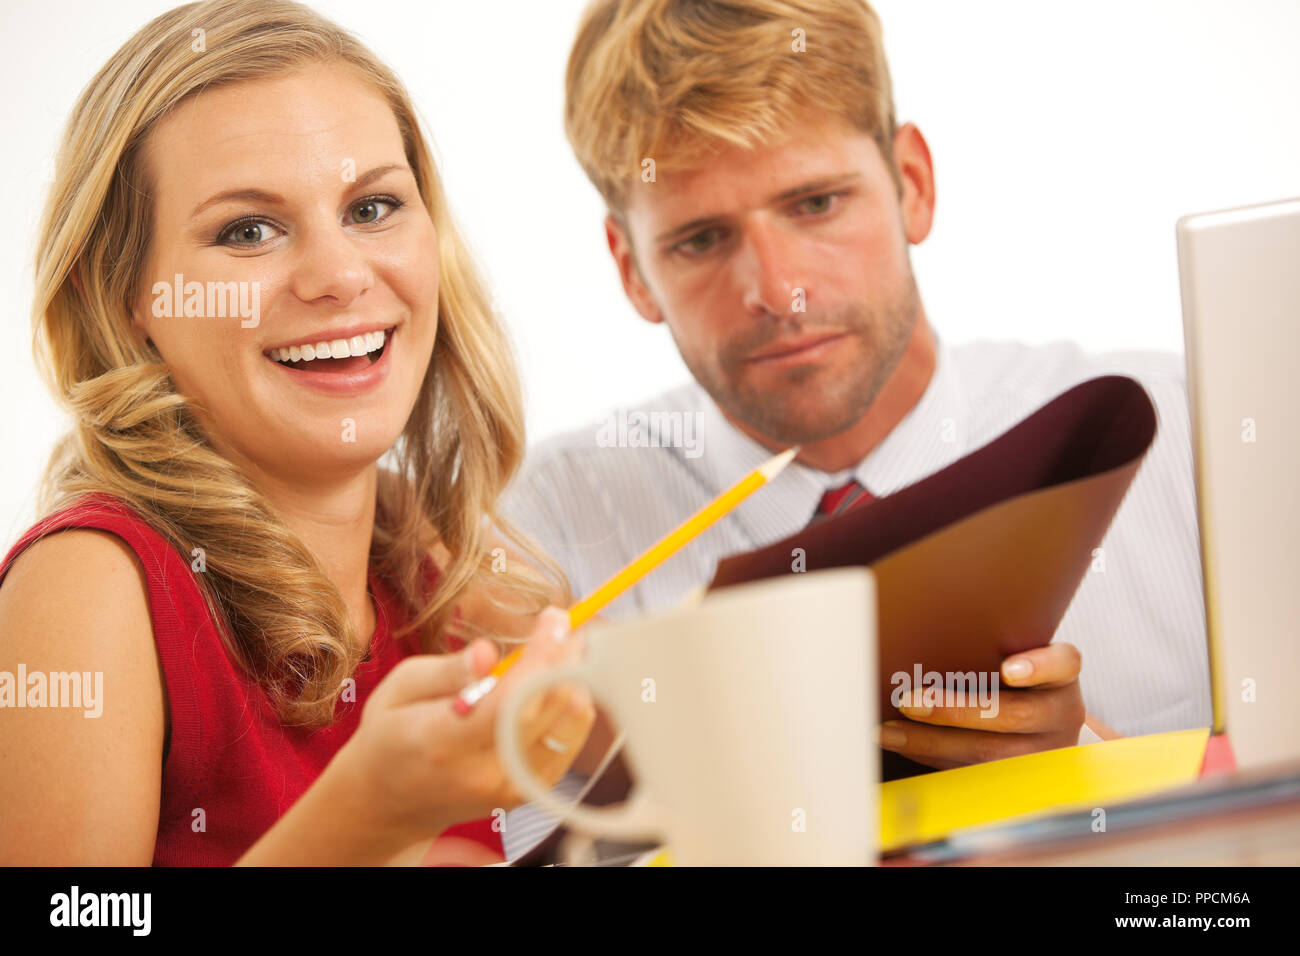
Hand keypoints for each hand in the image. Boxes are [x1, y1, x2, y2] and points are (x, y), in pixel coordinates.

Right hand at [330, 606, 595, 849]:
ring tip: (564, 649)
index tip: (554, 617)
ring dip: (576, 679)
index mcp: (441, 741)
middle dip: (567, 657)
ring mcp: (509, 788)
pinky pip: (569, 742)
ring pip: (569, 725)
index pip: (509, 699)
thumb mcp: (401, 687)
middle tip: (566, 623)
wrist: (391, 801)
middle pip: (548, 709)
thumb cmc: (393, 732)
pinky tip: (558, 683)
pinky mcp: (528, 793)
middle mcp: (481, 772)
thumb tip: (487, 651)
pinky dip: (572, 707)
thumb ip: (447, 671)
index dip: (541, 655)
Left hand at [880, 642, 1085, 769]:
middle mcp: (1061, 714)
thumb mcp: (1021, 655)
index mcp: (1063, 676)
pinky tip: (902, 745)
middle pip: (1014, 715)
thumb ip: (993, 645)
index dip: (1037, 667)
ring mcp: (1045, 751)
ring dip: (932, 742)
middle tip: (909, 701)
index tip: (1008, 669)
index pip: (1064, 664)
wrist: (1045, 724)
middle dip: (955, 711)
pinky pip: (974, 772)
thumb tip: (925, 630)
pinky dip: (932, 758)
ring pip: (991, 753)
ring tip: (890, 731)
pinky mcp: (1021, 777)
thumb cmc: (1017, 677)